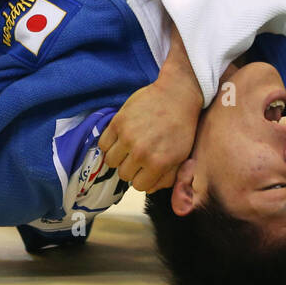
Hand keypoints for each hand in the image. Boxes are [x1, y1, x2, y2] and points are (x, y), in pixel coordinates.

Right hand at [98, 77, 202, 192]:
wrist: (176, 95)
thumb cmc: (182, 126)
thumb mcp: (182, 156)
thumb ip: (168, 177)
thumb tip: (151, 189)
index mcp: (158, 163)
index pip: (139, 186)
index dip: (142, 178)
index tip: (145, 169)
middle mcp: (141, 152)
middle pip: (123, 175)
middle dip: (131, 168)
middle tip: (137, 157)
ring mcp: (127, 137)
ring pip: (111, 161)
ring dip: (118, 158)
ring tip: (126, 149)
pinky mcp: (117, 122)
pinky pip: (103, 144)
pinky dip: (109, 144)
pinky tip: (119, 139)